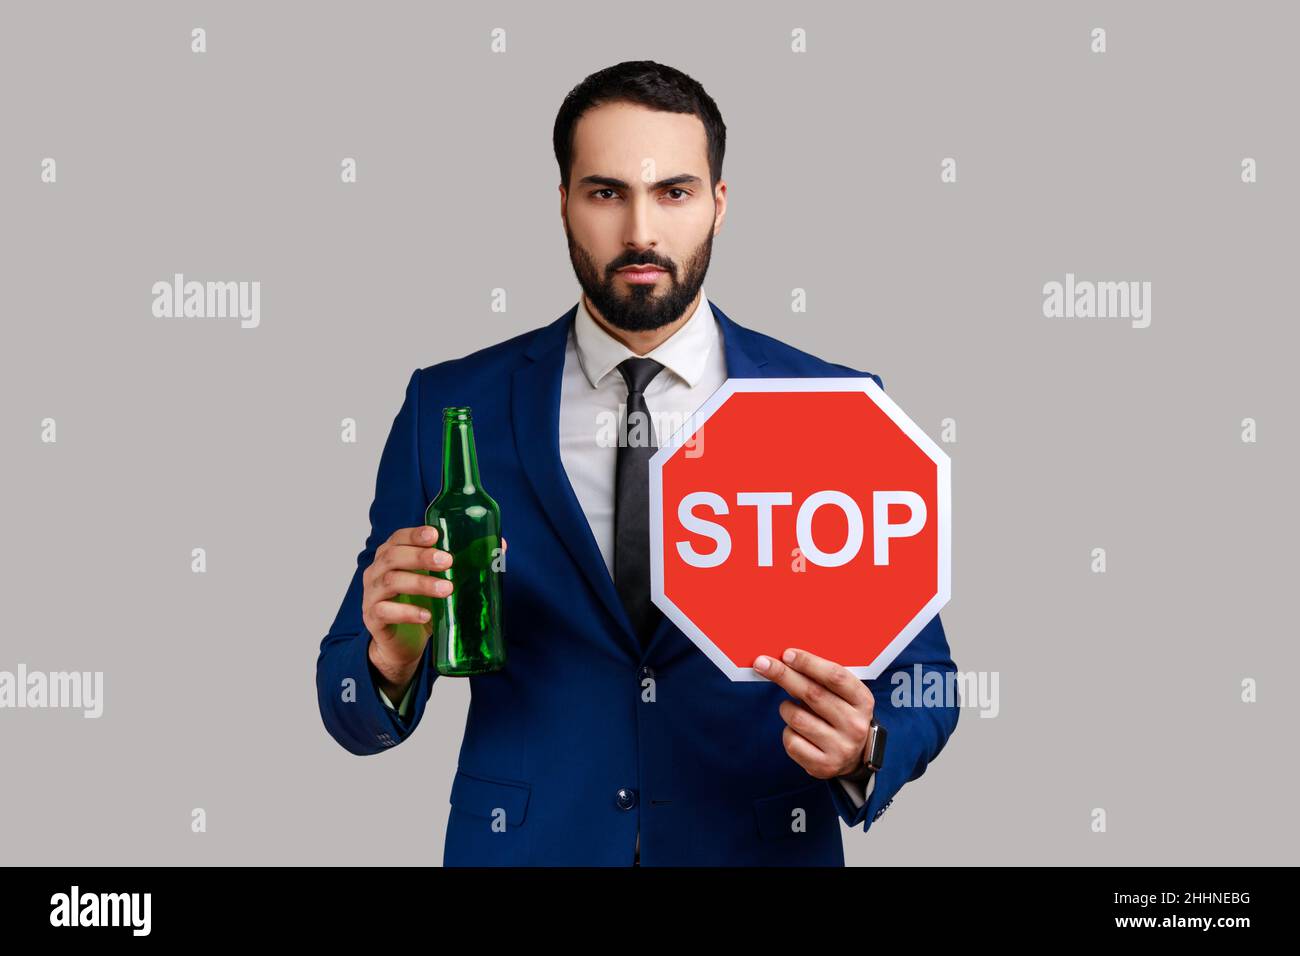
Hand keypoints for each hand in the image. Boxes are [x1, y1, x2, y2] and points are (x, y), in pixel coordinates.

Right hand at [362, 525, 506, 681]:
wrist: (403, 642)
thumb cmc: (422, 603)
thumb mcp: (440, 581)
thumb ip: (464, 563)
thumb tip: (500, 545)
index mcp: (392, 555)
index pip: (398, 538)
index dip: (415, 534)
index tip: (436, 534)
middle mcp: (377, 571)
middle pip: (393, 557)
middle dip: (420, 556)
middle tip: (448, 561)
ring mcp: (372, 594)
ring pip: (390, 582)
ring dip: (420, 583)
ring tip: (447, 589)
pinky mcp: (373, 618)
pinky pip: (385, 612)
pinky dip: (407, 613)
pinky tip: (426, 616)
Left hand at [753, 647, 874, 779]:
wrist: (854, 757)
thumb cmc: (840, 715)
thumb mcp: (842, 695)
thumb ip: (821, 679)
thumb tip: (785, 661)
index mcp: (863, 701)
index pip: (835, 676)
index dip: (809, 663)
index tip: (787, 654)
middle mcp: (855, 725)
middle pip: (812, 693)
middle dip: (784, 675)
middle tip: (762, 663)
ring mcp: (841, 748)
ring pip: (796, 718)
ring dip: (786, 708)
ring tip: (793, 709)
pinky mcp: (824, 766)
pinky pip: (791, 741)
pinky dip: (787, 732)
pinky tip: (797, 731)